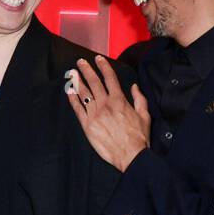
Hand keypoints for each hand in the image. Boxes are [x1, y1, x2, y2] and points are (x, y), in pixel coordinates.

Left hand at [67, 55, 151, 172]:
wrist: (130, 155)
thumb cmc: (139, 137)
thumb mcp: (144, 115)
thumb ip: (139, 98)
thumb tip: (134, 86)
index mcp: (119, 100)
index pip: (110, 78)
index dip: (103, 66)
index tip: (98, 59)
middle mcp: (105, 104)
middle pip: (94, 82)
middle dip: (86, 70)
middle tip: (80, 62)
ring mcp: (95, 114)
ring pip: (84, 93)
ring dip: (77, 81)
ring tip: (72, 73)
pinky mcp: (87, 125)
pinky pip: (77, 109)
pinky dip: (72, 99)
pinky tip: (69, 91)